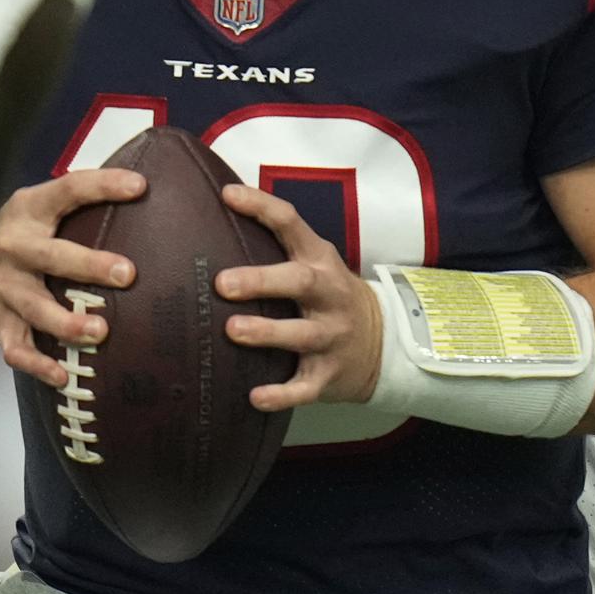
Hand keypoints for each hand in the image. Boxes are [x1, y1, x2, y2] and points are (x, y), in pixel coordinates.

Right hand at [0, 166, 145, 387]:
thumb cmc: (15, 237)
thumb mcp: (35, 209)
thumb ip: (74, 204)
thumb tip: (139, 190)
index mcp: (28, 212)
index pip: (67, 190)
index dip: (103, 186)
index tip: (140, 187)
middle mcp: (12, 248)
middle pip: (50, 257)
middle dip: (89, 266)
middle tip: (127, 274)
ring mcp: (2, 289)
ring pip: (34, 308)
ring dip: (66, 322)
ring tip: (98, 332)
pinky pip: (17, 349)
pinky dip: (39, 365)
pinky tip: (63, 376)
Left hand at [215, 181, 380, 411]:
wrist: (381, 344)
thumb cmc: (327, 296)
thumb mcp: (313, 263)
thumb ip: (275, 246)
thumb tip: (213, 215)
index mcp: (319, 260)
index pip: (292, 224)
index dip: (261, 207)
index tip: (228, 195)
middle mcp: (329, 295)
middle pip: (300, 282)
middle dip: (262, 281)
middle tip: (222, 284)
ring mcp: (331, 336)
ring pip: (302, 334)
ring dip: (267, 333)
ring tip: (233, 331)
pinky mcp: (328, 375)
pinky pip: (305, 387)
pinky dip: (282, 394)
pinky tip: (255, 397)